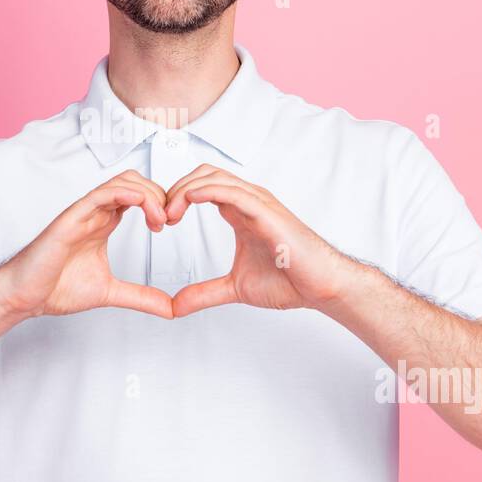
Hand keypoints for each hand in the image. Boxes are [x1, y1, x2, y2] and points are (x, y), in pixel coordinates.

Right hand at [0, 170, 173, 319]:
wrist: (25, 296)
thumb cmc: (56, 288)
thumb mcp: (111, 292)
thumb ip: (141, 297)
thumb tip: (170, 309)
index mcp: (104, 223)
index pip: (138, 196)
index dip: (159, 203)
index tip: (169, 224)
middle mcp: (95, 213)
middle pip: (134, 182)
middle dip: (159, 194)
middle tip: (168, 220)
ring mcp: (83, 213)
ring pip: (121, 182)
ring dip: (147, 193)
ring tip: (158, 218)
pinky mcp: (71, 218)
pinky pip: (100, 194)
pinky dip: (125, 193)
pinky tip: (140, 205)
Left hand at [163, 164, 350, 316]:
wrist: (321, 286)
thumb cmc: (290, 280)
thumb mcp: (234, 287)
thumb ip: (204, 293)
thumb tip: (176, 306)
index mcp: (240, 212)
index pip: (202, 187)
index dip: (176, 198)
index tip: (161, 222)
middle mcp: (249, 201)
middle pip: (203, 175)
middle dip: (176, 189)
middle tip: (160, 216)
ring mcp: (259, 204)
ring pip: (215, 178)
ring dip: (186, 190)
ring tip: (169, 213)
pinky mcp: (268, 213)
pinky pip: (234, 192)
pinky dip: (209, 191)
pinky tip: (191, 199)